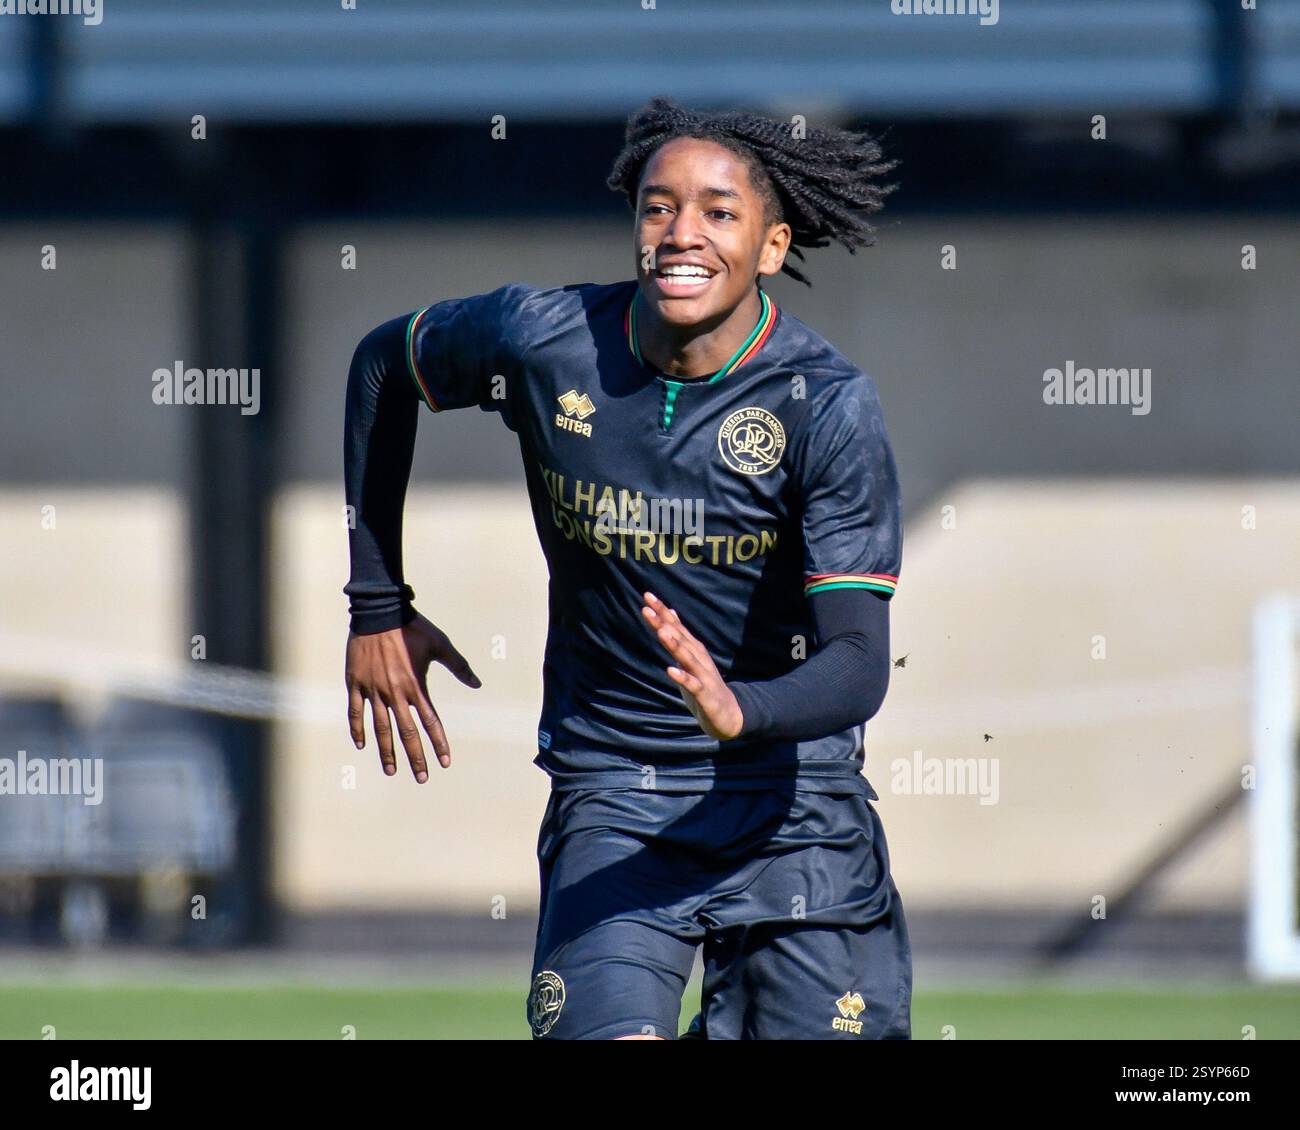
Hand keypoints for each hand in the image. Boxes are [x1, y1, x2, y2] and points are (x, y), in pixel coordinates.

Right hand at [345, 612, 481, 781]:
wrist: (379, 613)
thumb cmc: (412, 628)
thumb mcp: (440, 645)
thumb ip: (459, 666)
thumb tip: (477, 683)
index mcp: (416, 686)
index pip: (430, 722)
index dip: (438, 743)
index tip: (445, 762)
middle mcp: (395, 693)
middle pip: (406, 732)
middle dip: (415, 757)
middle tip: (422, 777)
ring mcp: (374, 690)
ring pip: (380, 728)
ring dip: (386, 751)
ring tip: (391, 770)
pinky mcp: (356, 684)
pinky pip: (355, 712)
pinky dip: (358, 729)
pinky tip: (361, 744)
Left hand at [639, 591, 743, 740]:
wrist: (730, 714)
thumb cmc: (705, 685)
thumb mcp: (690, 658)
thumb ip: (679, 637)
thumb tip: (669, 613)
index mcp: (694, 650)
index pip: (676, 627)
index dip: (662, 612)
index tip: (648, 595)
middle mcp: (699, 658)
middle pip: (680, 637)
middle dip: (664, 622)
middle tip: (647, 606)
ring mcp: (703, 676)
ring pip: (687, 658)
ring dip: (675, 645)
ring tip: (661, 631)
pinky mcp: (705, 694)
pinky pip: (693, 685)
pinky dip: (682, 677)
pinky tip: (670, 670)